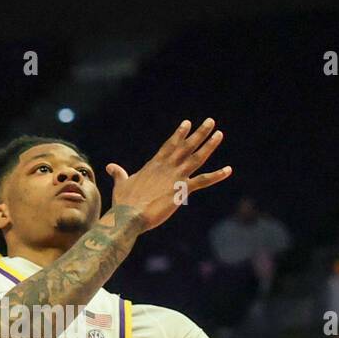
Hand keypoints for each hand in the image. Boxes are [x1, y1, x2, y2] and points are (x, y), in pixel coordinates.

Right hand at [105, 118, 231, 231]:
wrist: (129, 215)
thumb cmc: (123, 203)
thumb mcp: (121, 184)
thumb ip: (119, 174)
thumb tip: (110, 166)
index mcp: (154, 165)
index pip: (169, 145)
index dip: (179, 134)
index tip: (187, 123)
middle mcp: (167, 167)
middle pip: (186, 146)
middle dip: (199, 133)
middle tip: (210, 122)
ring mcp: (175, 177)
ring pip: (196, 157)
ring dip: (209, 145)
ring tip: (219, 134)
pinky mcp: (181, 190)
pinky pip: (203, 181)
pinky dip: (216, 175)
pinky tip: (228, 170)